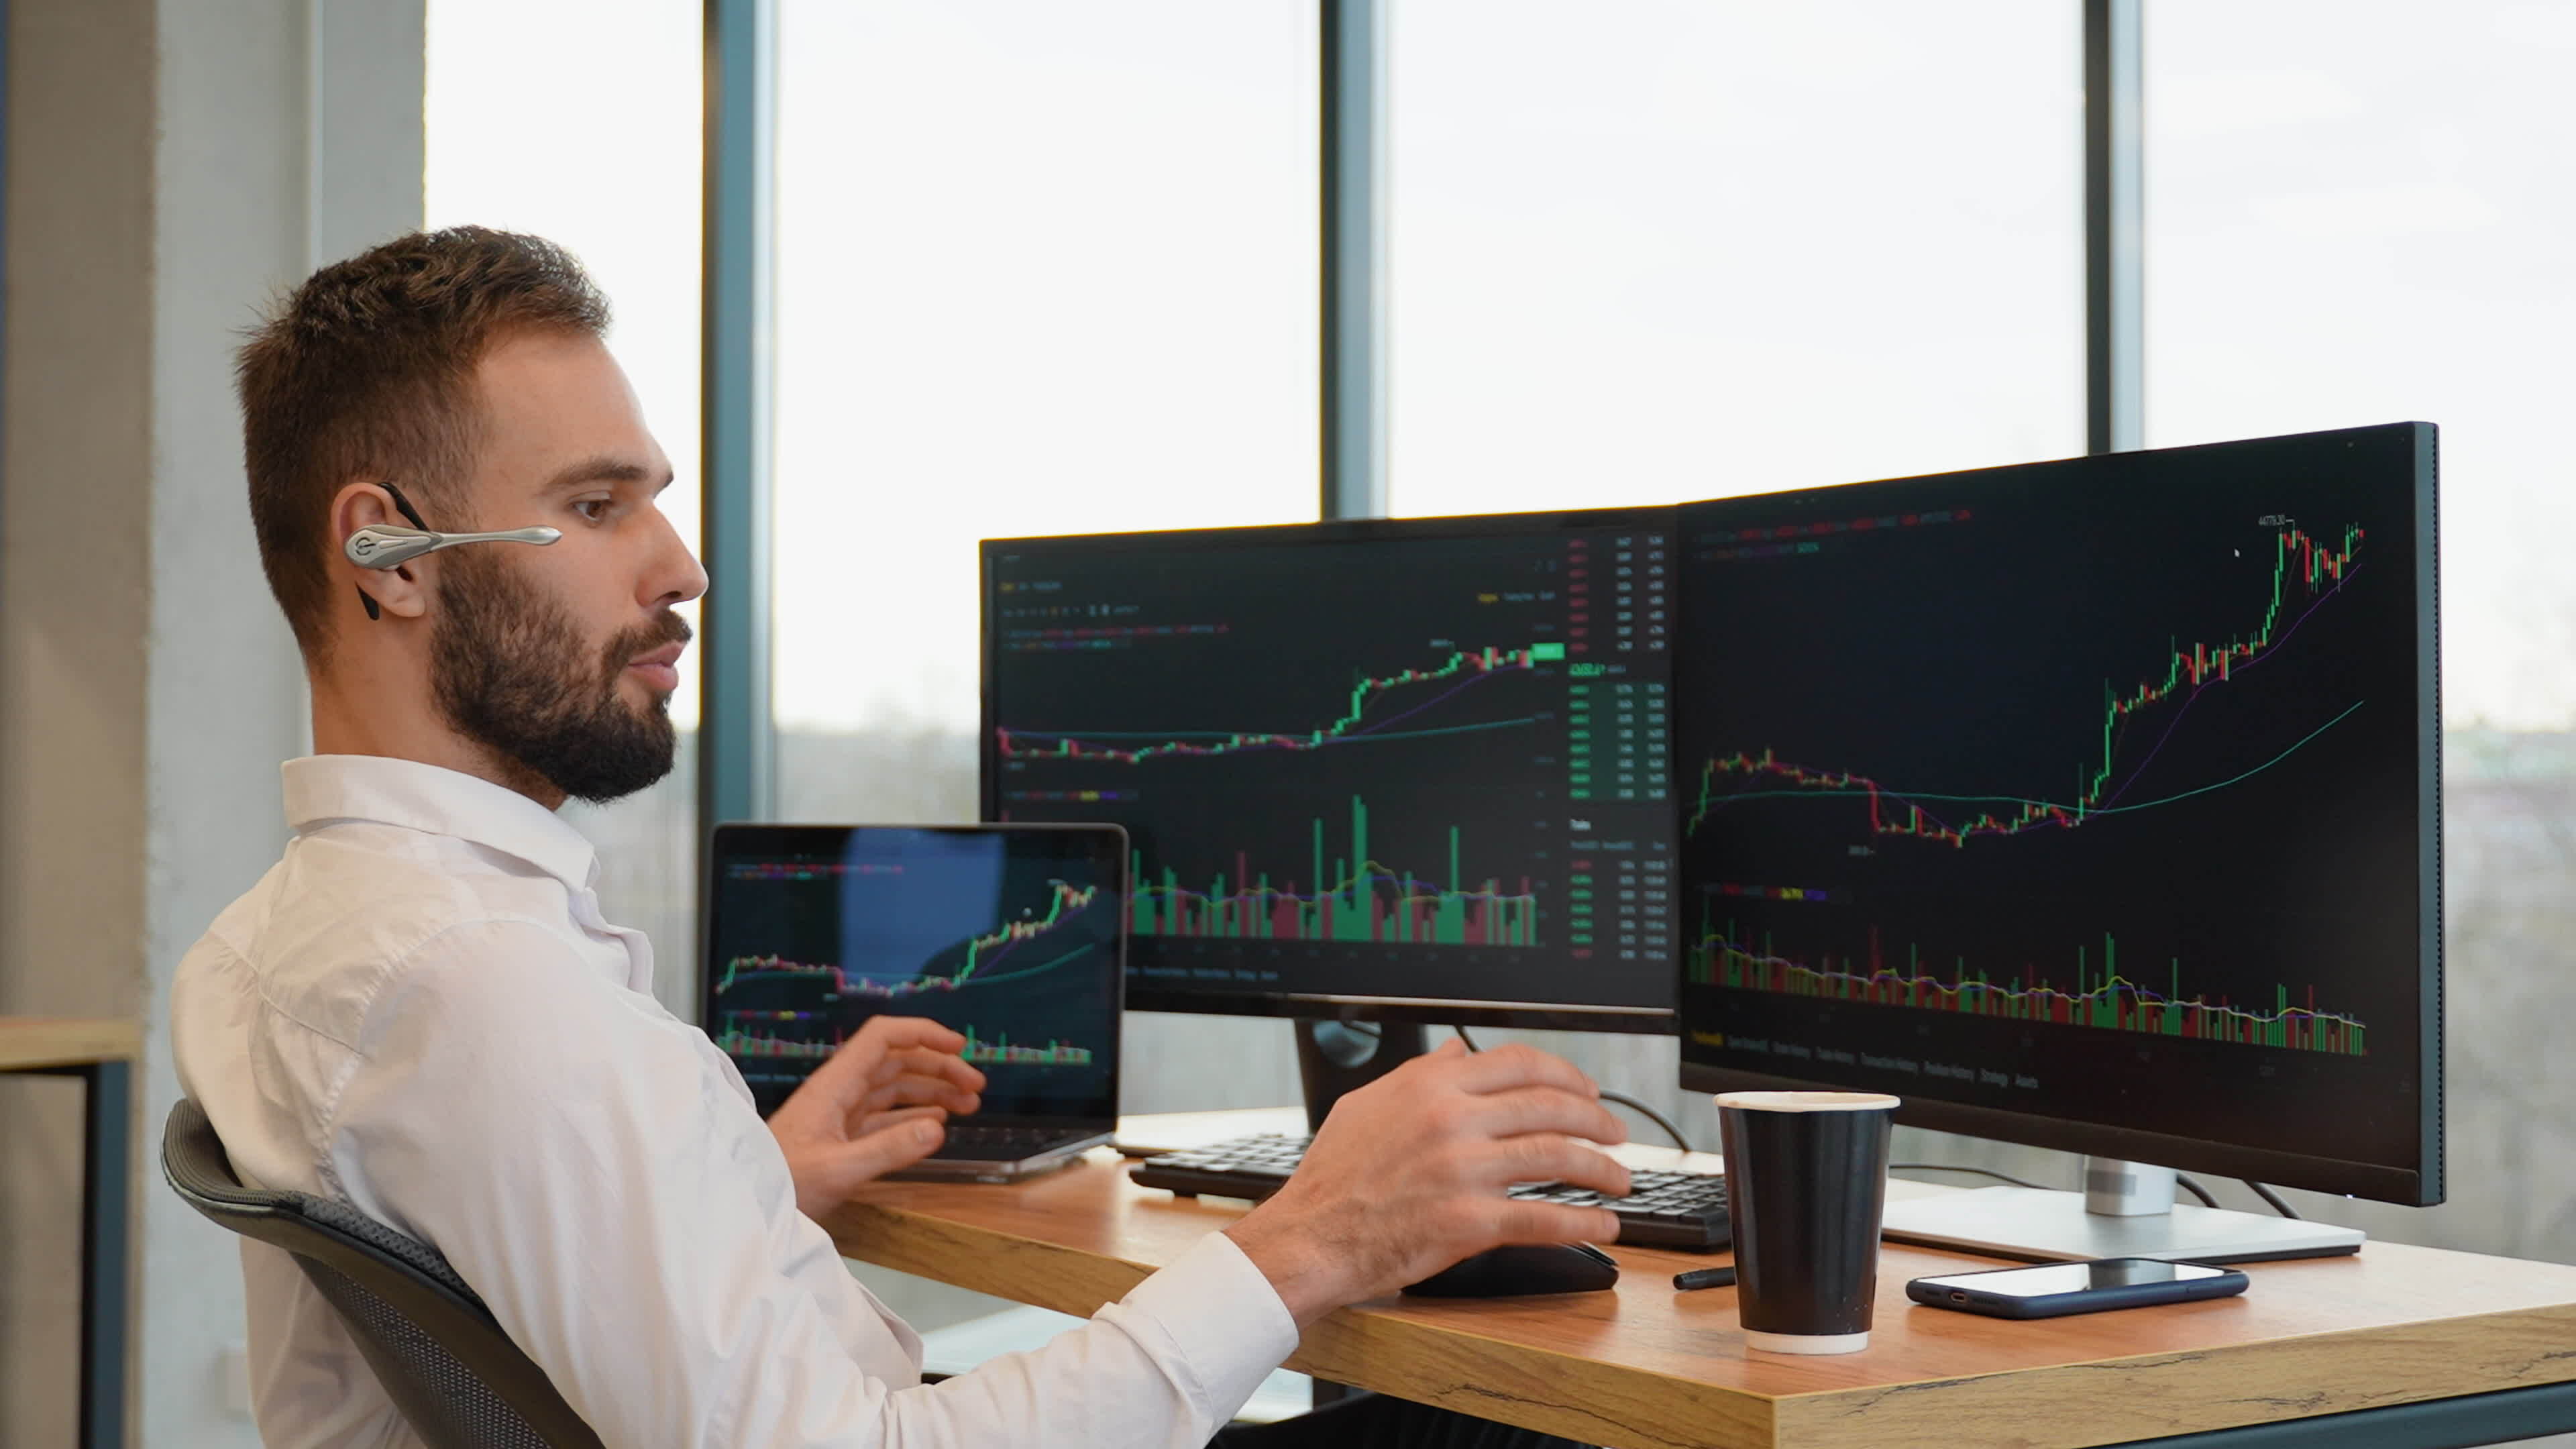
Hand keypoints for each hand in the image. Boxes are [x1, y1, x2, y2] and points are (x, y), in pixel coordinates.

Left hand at [766, 1016, 985, 1218]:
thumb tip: (938, 1126)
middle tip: (976, 1087)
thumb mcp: (835, 1170)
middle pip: (896, 1062)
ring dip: (932, 1090)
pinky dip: (913, 1116)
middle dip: (939, 1066)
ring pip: (894, 1089)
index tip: (959, 1045)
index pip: (883, 1038)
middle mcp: (839, 1093)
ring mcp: (840, 1116)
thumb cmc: (779, 1185)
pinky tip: (935, 1122)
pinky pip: (884, 1118)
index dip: (922, 1033)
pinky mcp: (840, 1139)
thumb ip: (887, 1149)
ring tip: (968, 1105)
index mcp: (834, 1086)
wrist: (745, 1210)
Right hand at [1222, 1038, 1628, 1323]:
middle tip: (1617, 1133)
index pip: (1520, 1064)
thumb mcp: (1368, 1105)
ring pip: (1556, 1156)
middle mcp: (1453, 1119)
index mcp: (1432, 1085)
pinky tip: (1603, 1224)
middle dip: (1597, 1118)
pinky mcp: (1469, 1222)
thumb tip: (1456, 1050)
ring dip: (1601, 1169)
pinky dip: (1582, 1221)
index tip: (1587, 1091)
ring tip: (1621, 1179)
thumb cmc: (1335, 1176)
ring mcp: (1464, 1170)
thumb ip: (1419, 1073)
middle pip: (1550, 1105)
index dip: (1566, 1075)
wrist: (1312, 1237)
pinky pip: (1543, 1218)